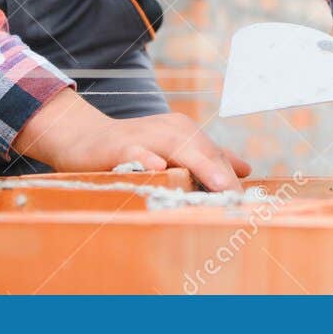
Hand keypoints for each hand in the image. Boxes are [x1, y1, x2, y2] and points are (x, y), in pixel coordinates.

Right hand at [13, 88, 251, 190]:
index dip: (232, 178)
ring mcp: (145, 135)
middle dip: (222, 172)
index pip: (215, 154)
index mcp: (185, 131)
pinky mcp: (119, 145)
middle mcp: (170, 129)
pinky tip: (159, 169)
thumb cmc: (134, 147)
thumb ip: (208, 157)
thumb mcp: (174, 149)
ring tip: (219, 185)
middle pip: (202, 149)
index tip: (248, 204)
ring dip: (198, 165)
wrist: (85, 138)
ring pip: (177, 147)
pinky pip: (136, 151)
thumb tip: (244, 169)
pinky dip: (147, 158)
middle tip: (239, 197)